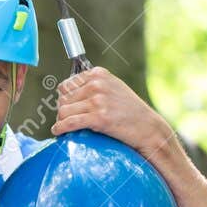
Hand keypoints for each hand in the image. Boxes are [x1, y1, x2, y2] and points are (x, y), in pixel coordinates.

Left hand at [51, 67, 172, 159]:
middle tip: (66, 121)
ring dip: (61, 121)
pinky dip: (60, 128)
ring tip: (63, 127)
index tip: (68, 108)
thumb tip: (69, 91)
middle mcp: (97, 84)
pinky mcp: (98, 117)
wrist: (147, 127)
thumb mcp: (113, 89)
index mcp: (99, 74)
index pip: (67, 85)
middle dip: (63, 111)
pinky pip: (69, 123)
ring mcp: (97, 100)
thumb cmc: (130, 111)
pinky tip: (58, 132)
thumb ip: (95, 86)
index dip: (64, 99)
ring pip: (63, 111)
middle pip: (63, 98)